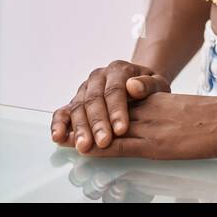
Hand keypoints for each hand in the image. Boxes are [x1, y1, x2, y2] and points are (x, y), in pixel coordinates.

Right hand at [51, 61, 170, 152]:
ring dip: (80, 128)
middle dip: (98, 123)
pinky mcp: (75, 102)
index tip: (121, 129)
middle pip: (94, 100)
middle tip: (103, 142)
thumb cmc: (149, 89)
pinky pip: (63, 111)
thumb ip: (148, 85)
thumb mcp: (157, 84)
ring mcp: (84, 89)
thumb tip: (134, 86)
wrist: (139, 86)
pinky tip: (58, 137)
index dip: (117, 110)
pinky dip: (58, 124)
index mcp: (118, 70)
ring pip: (77, 107)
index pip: (115, 90)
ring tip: (84, 146)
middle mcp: (98, 77)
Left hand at [57, 91, 216, 160]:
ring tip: (65, 140)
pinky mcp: (155, 144)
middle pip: (108, 115)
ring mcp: (150, 127)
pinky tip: (88, 150)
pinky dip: (103, 148)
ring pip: (110, 130)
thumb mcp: (184, 108)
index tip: (79, 114)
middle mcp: (147, 111)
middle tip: (61, 128)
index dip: (97, 110)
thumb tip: (157, 117)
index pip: (119, 104)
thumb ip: (165, 109)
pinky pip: (122, 146)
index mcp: (155, 101)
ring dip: (86, 136)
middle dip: (83, 122)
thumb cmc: (215, 117)